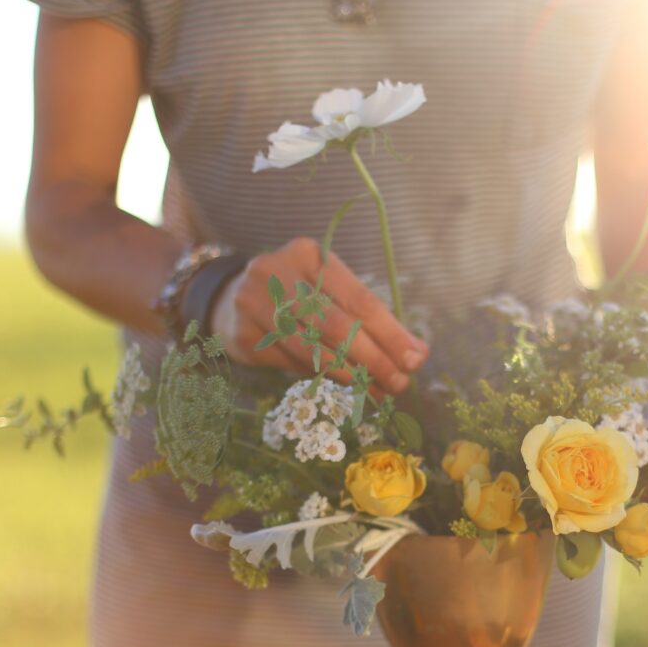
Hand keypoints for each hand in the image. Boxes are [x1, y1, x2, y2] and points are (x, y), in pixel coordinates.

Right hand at [211, 237, 427, 392]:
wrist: (232, 299)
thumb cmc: (297, 296)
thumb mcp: (328, 291)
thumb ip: (368, 318)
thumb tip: (416, 352)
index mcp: (309, 254)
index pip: (359, 298)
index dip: (391, 333)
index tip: (416, 358)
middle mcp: (277, 273)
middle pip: (337, 326)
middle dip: (375, 359)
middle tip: (400, 383)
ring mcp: (254, 303)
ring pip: (314, 350)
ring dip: (352, 376)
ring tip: (379, 392)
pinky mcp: (243, 335)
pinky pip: (293, 364)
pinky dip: (324, 378)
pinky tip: (347, 389)